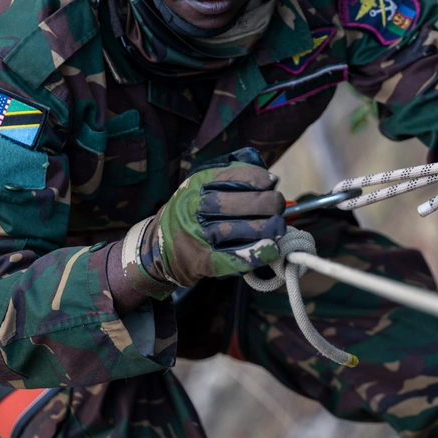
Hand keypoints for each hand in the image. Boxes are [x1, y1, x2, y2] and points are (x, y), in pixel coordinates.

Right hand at [121, 148, 285, 299]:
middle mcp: (193, 208)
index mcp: (197, 185)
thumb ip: (231, 178)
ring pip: (233, 230)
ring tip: (280, 227)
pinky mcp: (201, 261)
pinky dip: (254, 254)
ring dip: (264, 229)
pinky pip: (230, 258)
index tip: (272, 183)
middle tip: (279, 206)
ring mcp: (195, 235)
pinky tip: (271, 249)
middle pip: (235, 203)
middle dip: (265, 203)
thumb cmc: (192, 213)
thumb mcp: (202, 187)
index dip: (257, 179)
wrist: (157, 246)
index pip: (232, 177)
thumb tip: (270, 181)